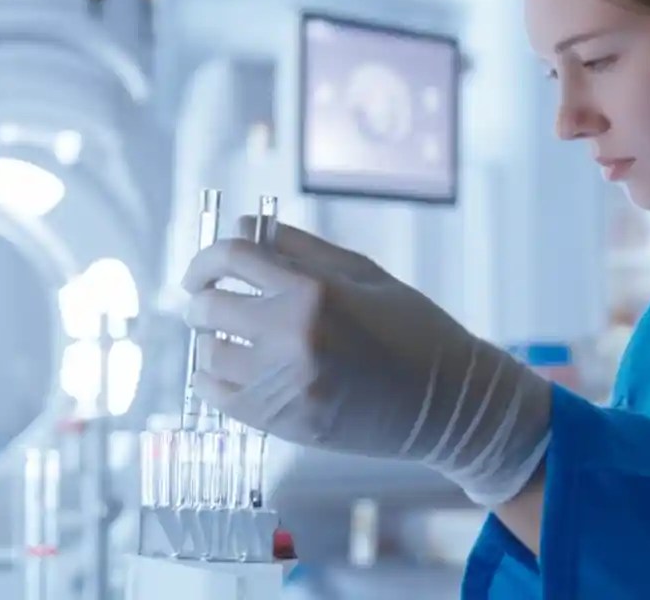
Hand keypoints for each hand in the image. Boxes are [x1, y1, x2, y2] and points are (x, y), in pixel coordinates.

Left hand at [182, 221, 553, 505]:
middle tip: (207, 300)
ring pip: (209, 354)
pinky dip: (211, 380)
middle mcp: (293, 337)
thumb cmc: (411, 329)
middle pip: (209, 307)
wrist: (447, 403)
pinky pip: (220, 398)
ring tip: (224, 335)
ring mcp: (287, 385)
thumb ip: (299, 248)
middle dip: (201, 298)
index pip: (232, 257)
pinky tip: (224, 370)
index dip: (207, 258)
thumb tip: (244, 226)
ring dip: (208, 339)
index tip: (203, 268)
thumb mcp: (362, 273)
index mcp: (314, 291)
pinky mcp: (286, 423)